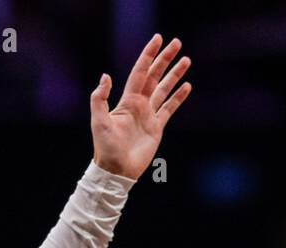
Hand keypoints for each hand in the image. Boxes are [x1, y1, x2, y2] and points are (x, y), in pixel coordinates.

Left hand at [90, 34, 191, 178]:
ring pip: (164, 89)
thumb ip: (100, 98)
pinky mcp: (157, 128)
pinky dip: (178, 97)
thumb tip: (106, 76)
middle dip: (165, 59)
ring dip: (175, 75)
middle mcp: (139, 104)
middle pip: (155, 76)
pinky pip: (169, 108)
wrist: (116, 170)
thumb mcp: (99, 120)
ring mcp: (149, 115)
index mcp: (127, 99)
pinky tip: (186, 86)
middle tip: (177, 43)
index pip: (140, 71)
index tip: (158, 39)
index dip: (149, 55)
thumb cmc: (105, 147)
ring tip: (186, 60)